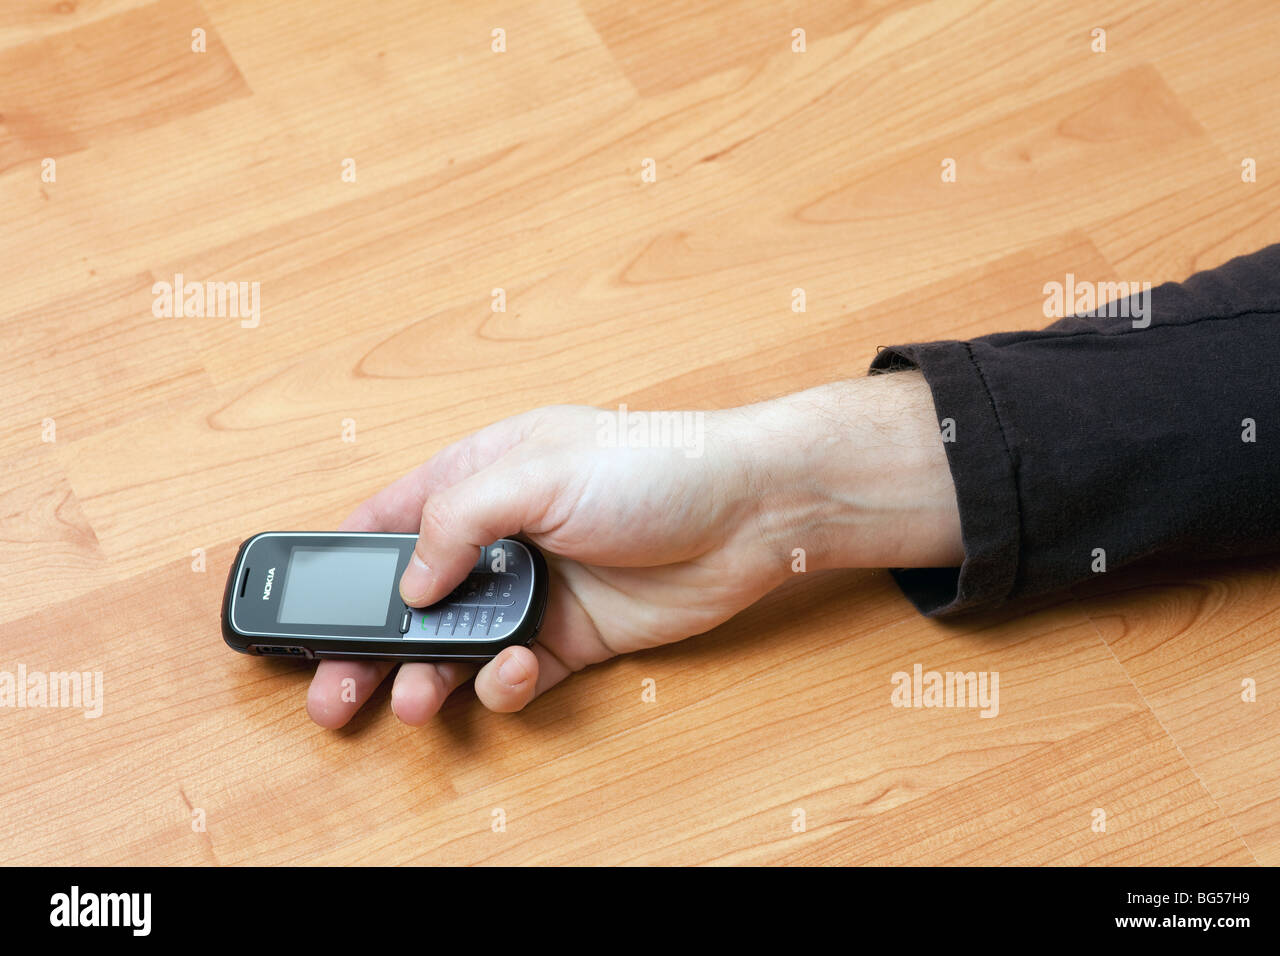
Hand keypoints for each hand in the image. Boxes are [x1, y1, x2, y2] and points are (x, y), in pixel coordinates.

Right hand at [305, 371, 961, 726]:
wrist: (752, 512)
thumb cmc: (654, 466)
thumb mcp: (538, 470)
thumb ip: (458, 519)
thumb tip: (411, 582)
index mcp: (481, 478)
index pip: (392, 519)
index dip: (346, 562)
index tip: (302, 607)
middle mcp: (503, 536)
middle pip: (415, 598)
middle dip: (371, 644)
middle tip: (332, 690)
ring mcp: (538, 589)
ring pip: (460, 647)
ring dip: (430, 676)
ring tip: (415, 699)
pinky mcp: (575, 636)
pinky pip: (518, 674)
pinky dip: (505, 685)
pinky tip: (515, 674)